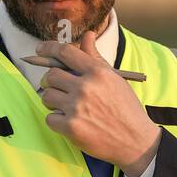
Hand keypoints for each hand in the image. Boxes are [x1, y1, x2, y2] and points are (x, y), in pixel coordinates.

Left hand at [34, 31, 160, 171]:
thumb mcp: (114, 79)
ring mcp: (77, 107)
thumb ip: (95, 58)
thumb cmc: (125, 108)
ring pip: (47, 97)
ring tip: (68, 107)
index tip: (40, 49)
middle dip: (51, 83)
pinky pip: (50, 118)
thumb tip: (87, 35)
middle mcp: (85, 87)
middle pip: (50, 76)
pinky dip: (57, 121)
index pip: (65, 52)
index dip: (48, 48)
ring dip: (53, 102)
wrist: (136, 141)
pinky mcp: (71, 127)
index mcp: (97, 72)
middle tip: (60, 90)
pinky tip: (71, 123)